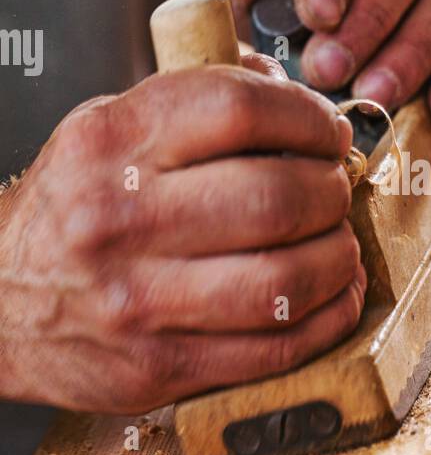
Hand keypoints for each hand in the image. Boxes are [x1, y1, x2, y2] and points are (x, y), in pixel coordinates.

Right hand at [0, 58, 365, 412]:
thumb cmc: (69, 211)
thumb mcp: (104, 132)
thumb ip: (192, 101)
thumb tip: (287, 87)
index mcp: (108, 144)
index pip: (238, 109)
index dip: (307, 116)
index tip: (327, 131)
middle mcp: (119, 219)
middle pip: (275, 196)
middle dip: (330, 189)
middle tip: (335, 187)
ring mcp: (139, 301)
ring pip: (285, 279)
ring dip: (337, 256)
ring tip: (337, 241)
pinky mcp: (161, 368)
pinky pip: (275, 347)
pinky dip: (325, 317)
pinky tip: (333, 294)